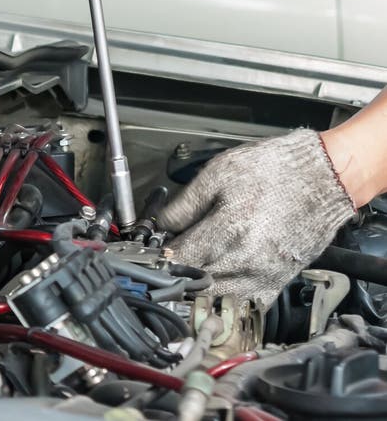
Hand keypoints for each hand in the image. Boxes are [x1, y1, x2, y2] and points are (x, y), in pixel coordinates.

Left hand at [158, 129, 353, 307]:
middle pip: (193, 283)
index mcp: (227, 230)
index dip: (158, 256)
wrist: (323, 177)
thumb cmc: (275, 169)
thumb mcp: (220, 172)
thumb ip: (186, 203)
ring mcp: (262, 276)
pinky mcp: (277, 283)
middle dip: (176, 271)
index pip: (177, 260)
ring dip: (198, 285)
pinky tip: (221, 273)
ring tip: (194, 263)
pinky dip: (227, 293)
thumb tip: (161, 224)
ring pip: (215, 297)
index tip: (149, 251)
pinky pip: (243, 302)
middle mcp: (244, 260)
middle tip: (169, 255)